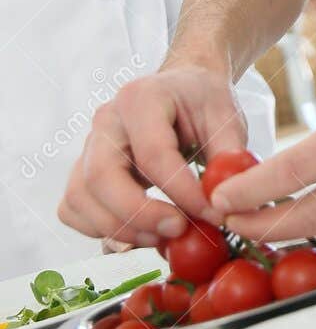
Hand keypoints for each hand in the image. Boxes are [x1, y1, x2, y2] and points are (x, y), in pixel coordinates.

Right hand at [58, 64, 249, 246]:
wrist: (181, 90)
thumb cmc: (202, 102)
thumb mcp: (227, 117)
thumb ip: (228, 157)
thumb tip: (223, 203)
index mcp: (142, 98)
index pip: (153, 154)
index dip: (182, 192)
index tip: (212, 214)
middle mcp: (107, 121)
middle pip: (102, 176)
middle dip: (140, 215)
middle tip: (179, 230)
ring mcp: (89, 146)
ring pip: (81, 197)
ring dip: (120, 228)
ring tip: (163, 237)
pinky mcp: (83, 171)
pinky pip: (74, 208)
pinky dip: (99, 230)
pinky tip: (138, 235)